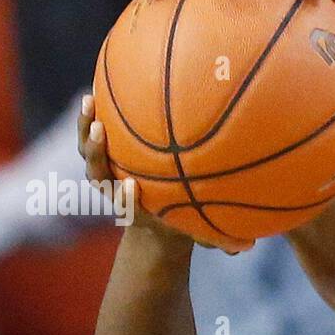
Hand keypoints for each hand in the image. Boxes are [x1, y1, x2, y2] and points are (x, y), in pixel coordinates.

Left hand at [76, 95, 242, 252]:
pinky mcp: (105, 155)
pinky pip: (96, 132)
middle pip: (97, 172)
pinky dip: (96, 113)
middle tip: (99, 132)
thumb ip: (219, 240)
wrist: (152, 223)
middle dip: (97, 152)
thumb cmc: (182, 222)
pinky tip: (104, 87)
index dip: (126, 197)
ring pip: (89, 149)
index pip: (127, 204)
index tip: (131, 187)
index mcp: (135, 210)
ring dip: (87, 126)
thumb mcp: (200, 232)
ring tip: (90, 101)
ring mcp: (106, 172)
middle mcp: (115, 190)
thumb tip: (248, 247)